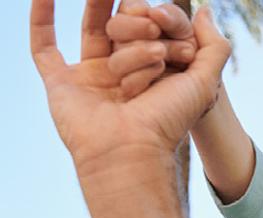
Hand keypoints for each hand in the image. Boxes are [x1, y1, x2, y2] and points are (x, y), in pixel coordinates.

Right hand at [31, 0, 226, 177]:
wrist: (131, 151)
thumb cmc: (168, 121)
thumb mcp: (206, 83)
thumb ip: (215, 47)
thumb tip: (204, 11)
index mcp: (152, 71)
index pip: (154, 25)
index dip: (167, 24)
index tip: (175, 43)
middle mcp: (121, 71)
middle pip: (125, 23)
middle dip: (142, 30)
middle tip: (156, 52)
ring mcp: (90, 76)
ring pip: (97, 30)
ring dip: (120, 30)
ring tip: (144, 54)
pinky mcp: (61, 83)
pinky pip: (43, 44)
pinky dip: (40, 16)